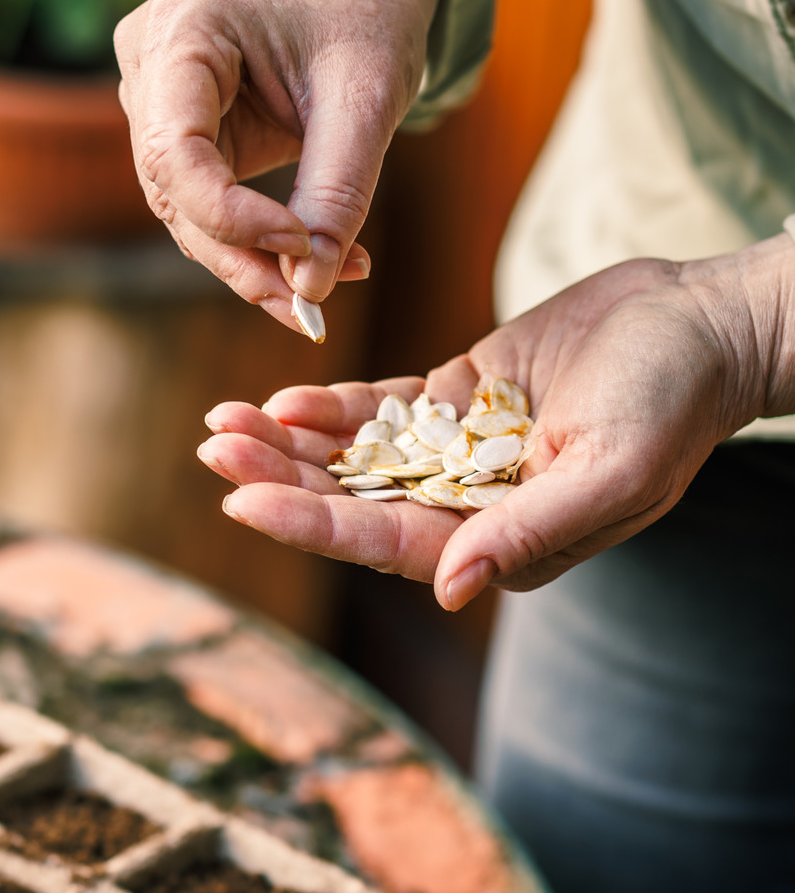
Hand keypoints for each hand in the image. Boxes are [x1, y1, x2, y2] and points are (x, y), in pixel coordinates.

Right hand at [114, 0, 435, 332]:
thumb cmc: (366, 1)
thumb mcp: (366, 90)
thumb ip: (338, 186)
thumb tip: (308, 286)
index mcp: (179, 35)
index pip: (172, 152)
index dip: (228, 215)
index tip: (300, 244)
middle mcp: (151, 70)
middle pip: (175, 192)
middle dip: (243, 256)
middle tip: (309, 309)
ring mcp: (162, 102)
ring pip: (187, 209)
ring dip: (253, 259)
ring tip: (326, 286)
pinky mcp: (189, 131)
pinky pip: (209, 200)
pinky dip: (259, 237)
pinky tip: (317, 259)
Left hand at [196, 244, 794, 608]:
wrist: (700, 325)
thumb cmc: (672, 404)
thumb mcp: (610, 472)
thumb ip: (528, 531)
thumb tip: (445, 588)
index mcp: (499, 541)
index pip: (384, 539)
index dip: (309, 524)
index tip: (240, 503)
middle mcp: (466, 505)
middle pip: (350, 498)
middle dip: (278, 478)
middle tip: (213, 450)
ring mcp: (454, 450)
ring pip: (352, 455)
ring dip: (287, 443)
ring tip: (223, 422)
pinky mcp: (455, 396)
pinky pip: (378, 408)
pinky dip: (330, 407)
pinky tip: (282, 399)